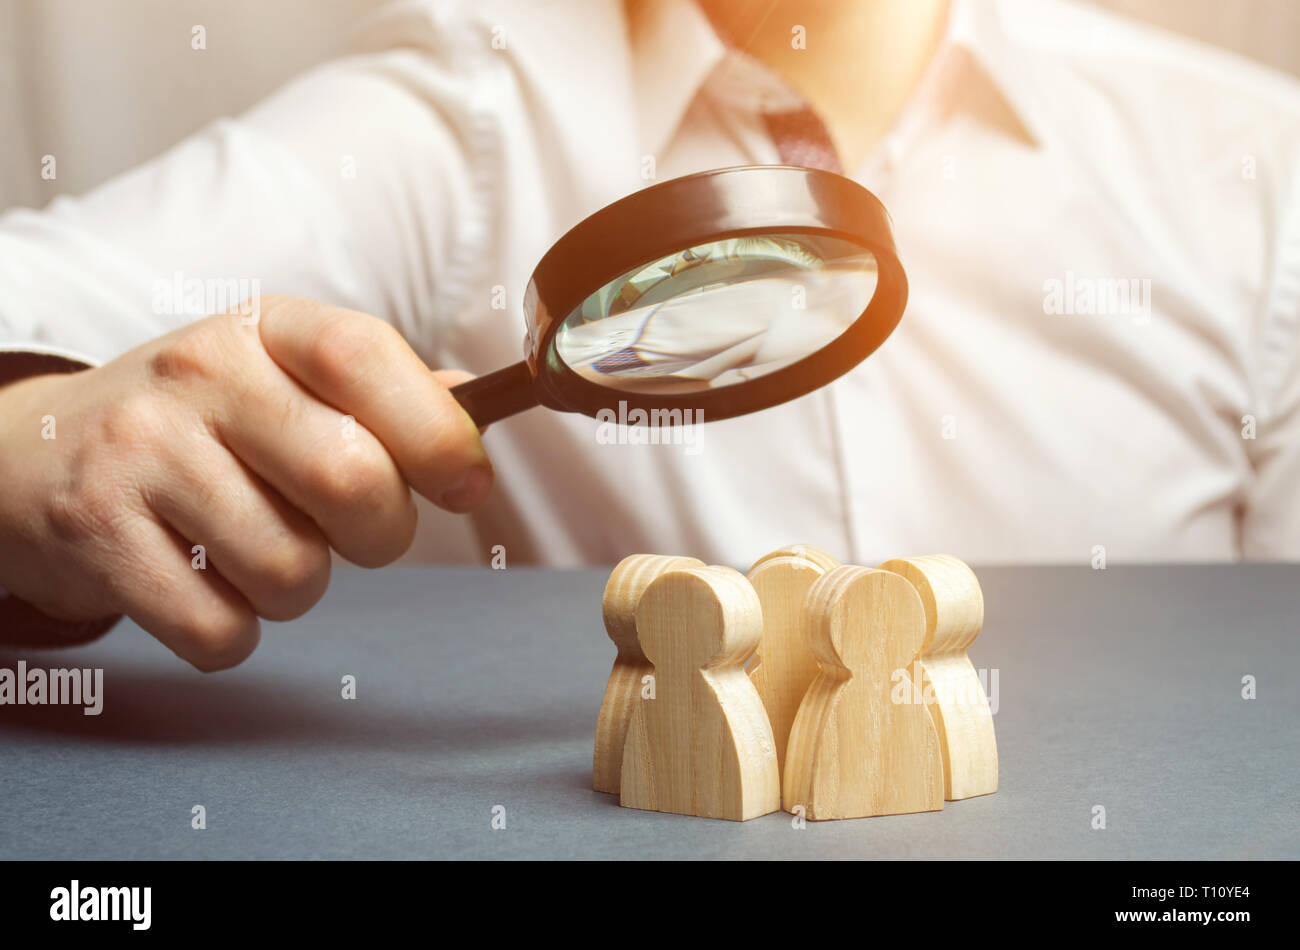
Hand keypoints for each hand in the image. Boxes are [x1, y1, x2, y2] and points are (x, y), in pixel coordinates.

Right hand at [0, 296, 491, 669]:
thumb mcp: (283, 377)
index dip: (437, 432)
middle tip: (358, 533)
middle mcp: (196, 376)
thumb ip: (382, 394)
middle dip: (382, 534)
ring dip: (299, 588)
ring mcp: (139, 454)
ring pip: (291, 571)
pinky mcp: (98, 538)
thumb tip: (479, 413)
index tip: (466, 484)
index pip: (364, 356)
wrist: (38, 454)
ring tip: (261, 550)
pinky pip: (220, 629)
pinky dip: (235, 632)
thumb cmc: (202, 423)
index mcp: (262, 330)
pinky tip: (210, 587)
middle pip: (349, 479)